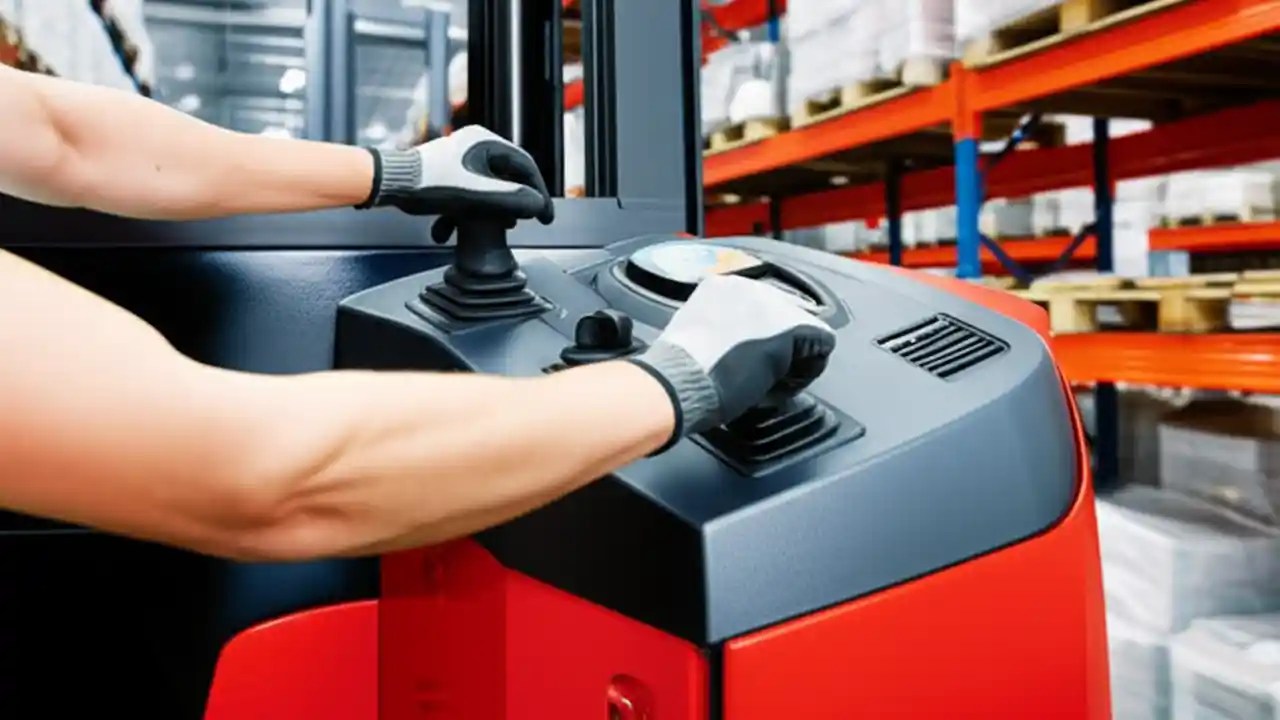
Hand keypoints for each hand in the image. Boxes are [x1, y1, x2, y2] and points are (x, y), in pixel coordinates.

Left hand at [360, 126, 553, 223]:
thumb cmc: (428, 184)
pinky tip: (467, 227)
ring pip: (489, 187)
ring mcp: (460, 159)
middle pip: (508, 177)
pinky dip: (473, 210)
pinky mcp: (447, 172)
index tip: (544, 215)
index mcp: (486, 142)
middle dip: (516, 203)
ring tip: (499, 227)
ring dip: (494, 210)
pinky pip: (471, 192)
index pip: (526, 166)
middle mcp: (474, 146)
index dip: (539, 193)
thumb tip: (537, 206)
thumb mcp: (478, 196)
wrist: (390, 183)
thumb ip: (512, 200)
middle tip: (524, 222)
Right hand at [626, 275, 836, 447]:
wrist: (679, 380)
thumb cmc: (678, 372)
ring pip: (804, 331)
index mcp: (720, 286)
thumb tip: (736, 350)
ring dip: (792, 361)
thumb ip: (717, 332)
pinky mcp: (792, 325)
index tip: (744, 365)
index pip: (759, 310)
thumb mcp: (692, 340)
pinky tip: (783, 384)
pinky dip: (809, 369)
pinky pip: (822, 344)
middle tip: (760, 379)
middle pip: (784, 317)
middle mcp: (749, 285)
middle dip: (778, 350)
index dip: (758, 342)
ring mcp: (772, 303)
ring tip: (767, 385)